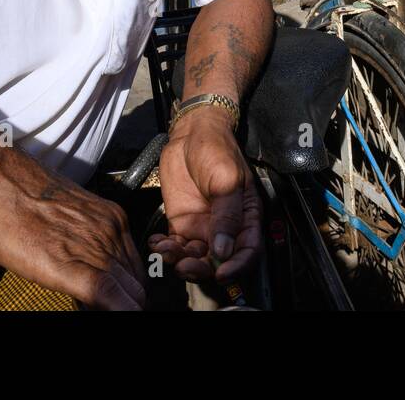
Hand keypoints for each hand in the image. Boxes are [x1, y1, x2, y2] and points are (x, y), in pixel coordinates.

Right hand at [0, 143, 146, 309]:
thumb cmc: (20, 196)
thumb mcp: (68, 216)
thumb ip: (87, 239)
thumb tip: (93, 269)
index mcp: (113, 220)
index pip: (136, 268)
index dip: (132, 292)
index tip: (122, 302)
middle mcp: (111, 232)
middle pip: (138, 282)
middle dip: (131, 301)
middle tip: (112, 308)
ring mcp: (94, 246)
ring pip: (130, 291)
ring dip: (124, 306)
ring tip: (104, 310)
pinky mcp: (70, 262)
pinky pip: (106, 291)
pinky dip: (117, 308)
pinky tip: (113, 313)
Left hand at [149, 109, 261, 282]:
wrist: (191, 132)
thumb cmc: (217, 149)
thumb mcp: (227, 179)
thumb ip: (227, 215)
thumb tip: (224, 250)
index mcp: (246, 217)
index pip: (247, 251)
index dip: (237, 267)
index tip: (220, 273)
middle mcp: (225, 228)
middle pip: (219, 261)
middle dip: (202, 269)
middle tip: (185, 265)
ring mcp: (202, 227)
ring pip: (195, 258)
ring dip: (180, 261)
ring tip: (167, 250)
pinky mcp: (182, 223)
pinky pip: (175, 246)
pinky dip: (165, 250)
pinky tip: (157, 244)